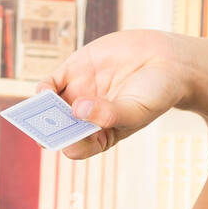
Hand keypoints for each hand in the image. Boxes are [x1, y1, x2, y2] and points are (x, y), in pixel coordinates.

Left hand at [36, 29, 188, 156]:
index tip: (68, 144)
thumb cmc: (156, 93)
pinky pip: (51, 83)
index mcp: (102, 134)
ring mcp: (79, 93)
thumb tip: (77, 109)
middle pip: (59, 127)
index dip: (70, 146)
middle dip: (49, 129)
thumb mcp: (136, 110)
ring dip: (41, 110)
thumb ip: (108, 113)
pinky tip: (44, 92)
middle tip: (43, 129)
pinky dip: (44, 89)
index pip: (79, 147)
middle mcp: (86, 116)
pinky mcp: (75, 70)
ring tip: (40, 111)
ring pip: (51, 106)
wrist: (168, 61)